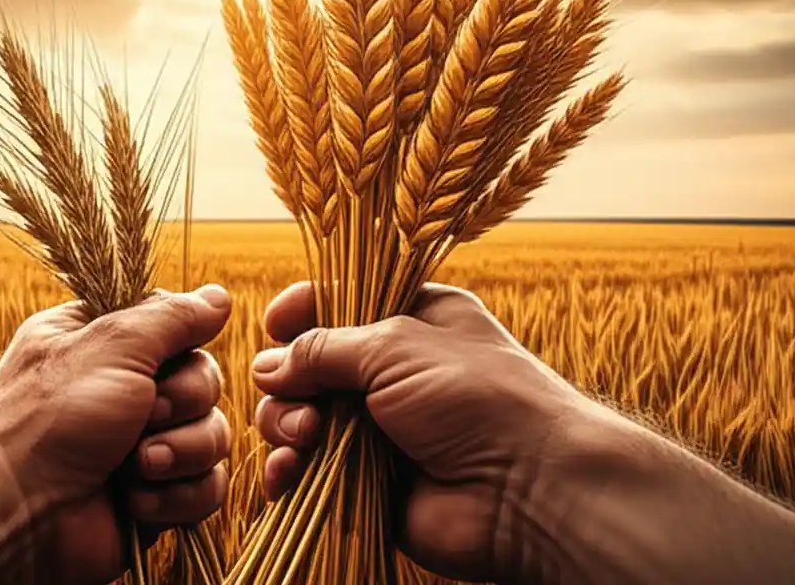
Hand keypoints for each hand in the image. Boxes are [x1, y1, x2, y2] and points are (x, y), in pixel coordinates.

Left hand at [0, 285, 232, 583]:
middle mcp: (123, 390)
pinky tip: (136, 501)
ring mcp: (141, 445)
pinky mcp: (156, 494)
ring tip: (137, 466)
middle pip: (204, 380)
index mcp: (101, 342)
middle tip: (144, 415)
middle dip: (183, 402)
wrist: (19, 515)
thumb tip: (220, 296)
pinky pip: (206, 486)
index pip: (175, 326)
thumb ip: (172, 317)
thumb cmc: (51, 419)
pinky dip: (178, 495)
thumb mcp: (112, 345)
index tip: (160, 356)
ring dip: (181, 451)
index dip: (181, 343)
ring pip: (212, 434)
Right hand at [251, 282, 591, 581]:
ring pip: (299, 421)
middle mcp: (392, 374)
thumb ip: (324, 348)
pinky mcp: (366, 484)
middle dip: (288, 383)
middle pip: (308, 368)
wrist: (529, 488)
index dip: (302, 311)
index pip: (340, 304)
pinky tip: (287, 475)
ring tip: (304, 440)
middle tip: (301, 406)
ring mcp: (378, 432)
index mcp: (412, 321)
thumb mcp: (397, 345)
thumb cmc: (477, 396)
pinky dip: (287, 473)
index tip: (274, 324)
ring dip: (286, 427)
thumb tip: (265, 366)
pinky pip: (307, 474)